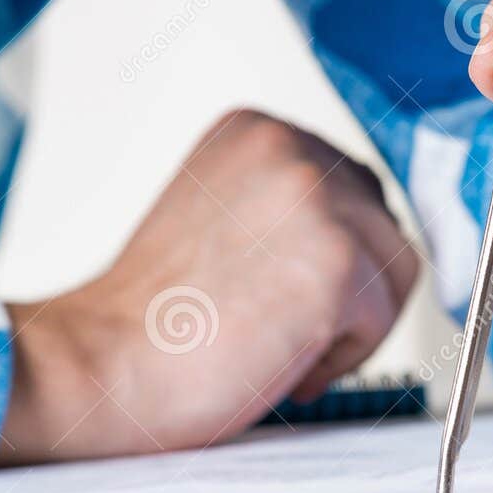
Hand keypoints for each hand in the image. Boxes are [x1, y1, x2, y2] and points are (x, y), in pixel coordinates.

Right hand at [0, 110, 418, 463]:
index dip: (330, 254)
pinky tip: (281, 362)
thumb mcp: (221, 216)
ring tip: (279, 343)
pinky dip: (339, 359)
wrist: (99, 363)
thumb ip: (284, 205)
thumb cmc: (152, 314)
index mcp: (259, 130)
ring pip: (393, 274)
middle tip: (282, 324)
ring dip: (348, 325)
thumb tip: (358, 233)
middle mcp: (291, 148)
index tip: (285, 288)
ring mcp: (317, 201)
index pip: (353, 188)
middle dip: (350, 290)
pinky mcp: (337, 263)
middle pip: (383, 227)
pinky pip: (379, 322)